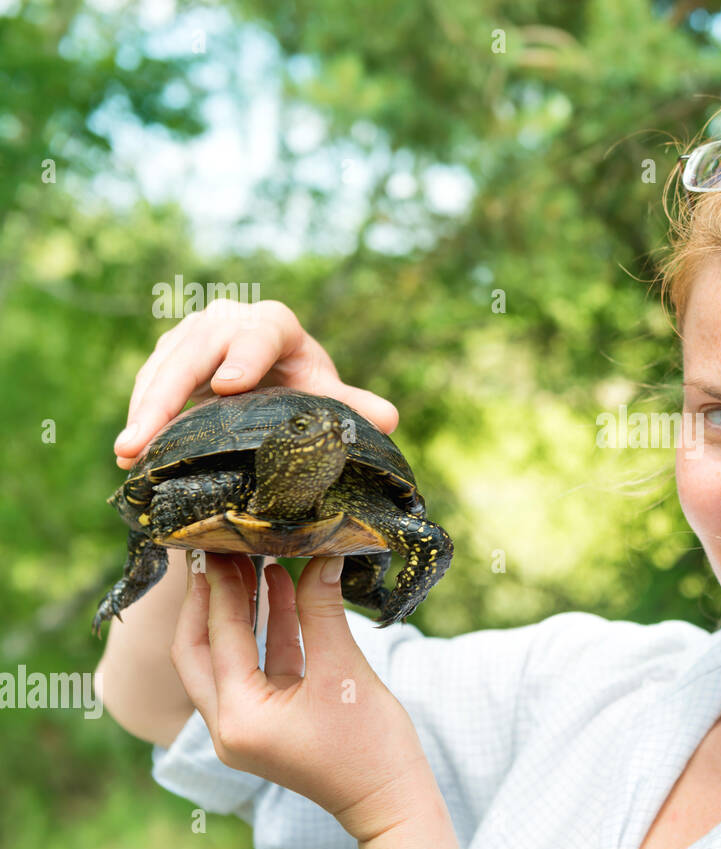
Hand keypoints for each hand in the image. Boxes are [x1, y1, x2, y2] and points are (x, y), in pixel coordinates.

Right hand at [114, 299, 398, 468]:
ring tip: (128, 453)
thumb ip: (356, 407)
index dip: (245, 356)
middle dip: (170, 393)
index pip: (260, 334)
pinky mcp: (171, 353)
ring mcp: (195, 334)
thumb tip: (389, 419)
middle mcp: (230, 320)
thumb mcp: (328, 396)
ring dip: (144, 408)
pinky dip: (139, 412)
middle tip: (146, 437)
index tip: (228, 387)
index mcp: (276, 325)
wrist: (274, 379)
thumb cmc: (304, 386)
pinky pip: (150, 379)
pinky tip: (129, 452)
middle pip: (197, 349)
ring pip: (165, 365)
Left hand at [170, 552, 457, 848]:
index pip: (219, 637)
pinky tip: (279, 589)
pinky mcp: (267, 723)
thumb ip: (323, 610)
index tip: (224, 542)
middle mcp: (228, 726)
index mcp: (238, 718)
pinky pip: (255, 667)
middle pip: (199, 650)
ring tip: (249, 560)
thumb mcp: (344, 670)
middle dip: (210, 599)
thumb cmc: (370, 747)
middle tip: (218, 550)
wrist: (390, 799)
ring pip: (225, 657)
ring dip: (238, 611)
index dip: (224, 586)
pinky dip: (264, 631)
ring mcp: (245, 727)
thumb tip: (322, 555)